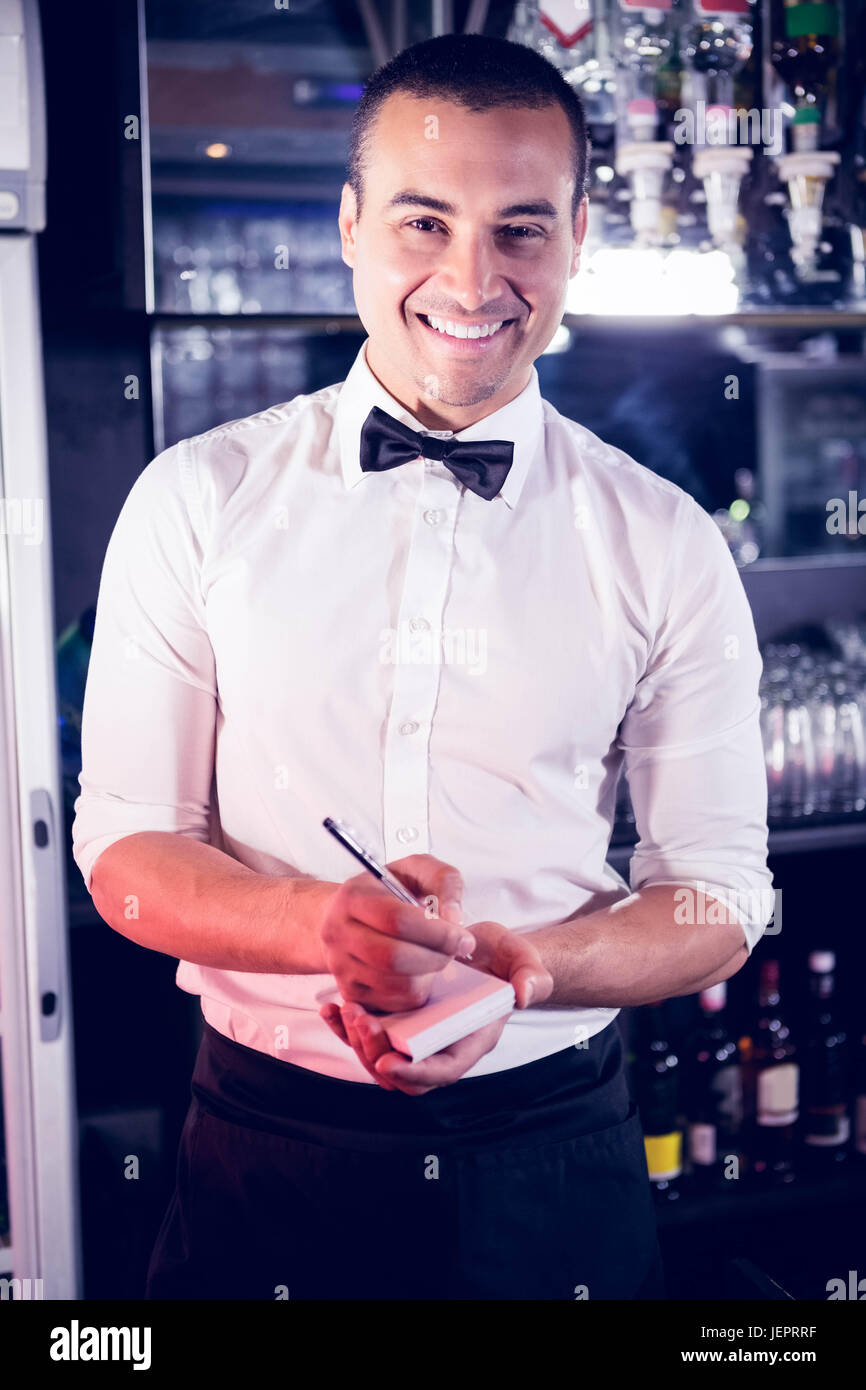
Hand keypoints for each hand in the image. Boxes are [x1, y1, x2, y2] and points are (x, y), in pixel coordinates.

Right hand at [318, 854, 475, 1013]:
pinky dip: (418, 989)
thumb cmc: (386, 890)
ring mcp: (341, 967)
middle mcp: (338, 933)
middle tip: (456, 949)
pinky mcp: (351, 993)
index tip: (463, 936)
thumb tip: (453, 917)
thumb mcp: (416, 868)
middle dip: (436, 957)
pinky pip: (395, 1002)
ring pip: (397, 984)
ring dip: (429, 973)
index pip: (396, 919)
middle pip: (393, 958)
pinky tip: (421, 970)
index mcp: (352, 897)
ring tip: (436, 955)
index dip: (436, 932)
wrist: (346, 915)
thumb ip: (443, 880)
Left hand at [319, 919, 553, 1095]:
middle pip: (403, 1075)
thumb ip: (533, 976)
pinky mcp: (395, 1021)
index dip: (417, 1073)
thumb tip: (524, 995)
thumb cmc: (504, 959)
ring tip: (345, 1010)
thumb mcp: (524, 959)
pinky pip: (365, 1035)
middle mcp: (439, 1046)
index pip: (444, 1071)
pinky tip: (329, 1006)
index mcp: (471, 1040)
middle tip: (361, 1023)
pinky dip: (344, 1026)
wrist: (481, 945)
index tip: (391, 1061)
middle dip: (377, 1056)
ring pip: (378, 1058)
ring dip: (357, 1041)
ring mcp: (414, 1036)